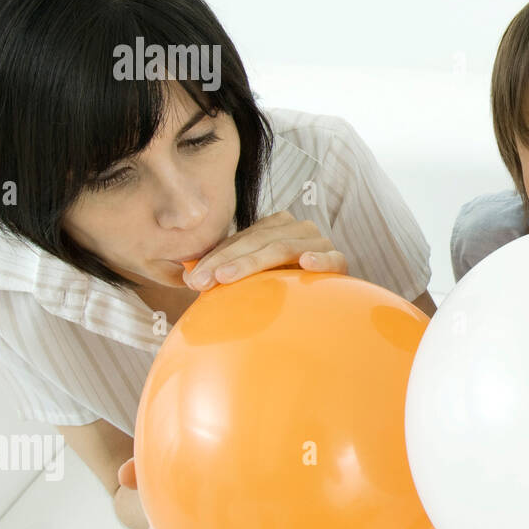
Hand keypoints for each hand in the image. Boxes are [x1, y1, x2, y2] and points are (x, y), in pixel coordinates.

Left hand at [182, 211, 347, 290]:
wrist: (325, 301)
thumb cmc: (282, 288)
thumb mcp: (253, 276)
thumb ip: (227, 271)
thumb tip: (188, 277)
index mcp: (277, 226)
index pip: (241, 240)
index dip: (214, 258)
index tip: (192, 280)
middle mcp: (298, 229)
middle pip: (257, 241)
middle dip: (226, 262)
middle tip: (202, 282)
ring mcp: (319, 243)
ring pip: (282, 248)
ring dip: (253, 263)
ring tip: (228, 277)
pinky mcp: (339, 261)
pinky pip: (332, 258)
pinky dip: (320, 259)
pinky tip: (307, 263)